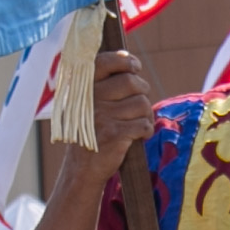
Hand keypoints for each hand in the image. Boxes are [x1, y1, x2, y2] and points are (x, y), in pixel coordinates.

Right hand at [75, 49, 156, 174]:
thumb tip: (131, 63)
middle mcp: (91, 99)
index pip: (104, 61)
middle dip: (142, 91)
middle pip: (131, 81)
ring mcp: (103, 117)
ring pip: (141, 104)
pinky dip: (146, 130)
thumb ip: (103, 85)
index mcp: (83, 89)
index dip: (125, 61)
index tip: (134, 67)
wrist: (82, 168)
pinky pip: (144, 124)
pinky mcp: (115, 134)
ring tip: (137, 123)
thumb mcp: (87, 105)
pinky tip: (138, 135)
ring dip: (146, 115)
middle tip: (139, 104)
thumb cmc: (90, 133)